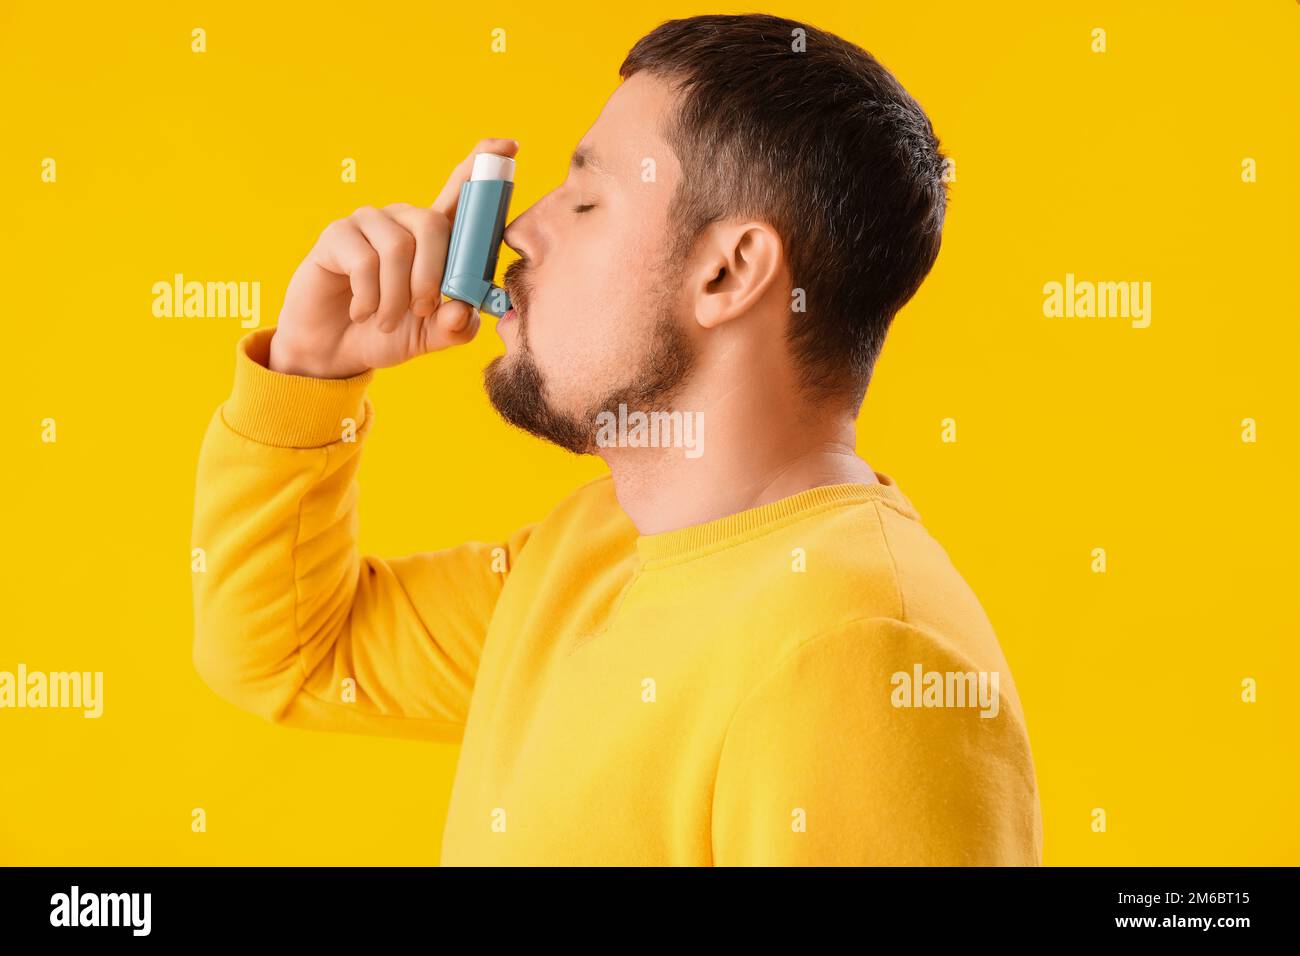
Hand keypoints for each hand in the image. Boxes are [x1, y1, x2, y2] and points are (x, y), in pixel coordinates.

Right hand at [269, 137, 518, 377]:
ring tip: (386, 320)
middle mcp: (403, 221)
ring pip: (398, 248)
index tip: (509, 145)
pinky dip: (369, 298)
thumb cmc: (387, 334)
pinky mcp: (337, 235)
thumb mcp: (431, 336)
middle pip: (432, 225)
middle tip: (422, 310)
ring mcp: (369, 223)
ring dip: (396, 297)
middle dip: (433, 276)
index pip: (461, 193)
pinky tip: (361, 311)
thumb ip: (454, 327)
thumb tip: (462, 310)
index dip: (482, 167)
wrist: (336, 352)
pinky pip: (364, 262)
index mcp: (434, 238)